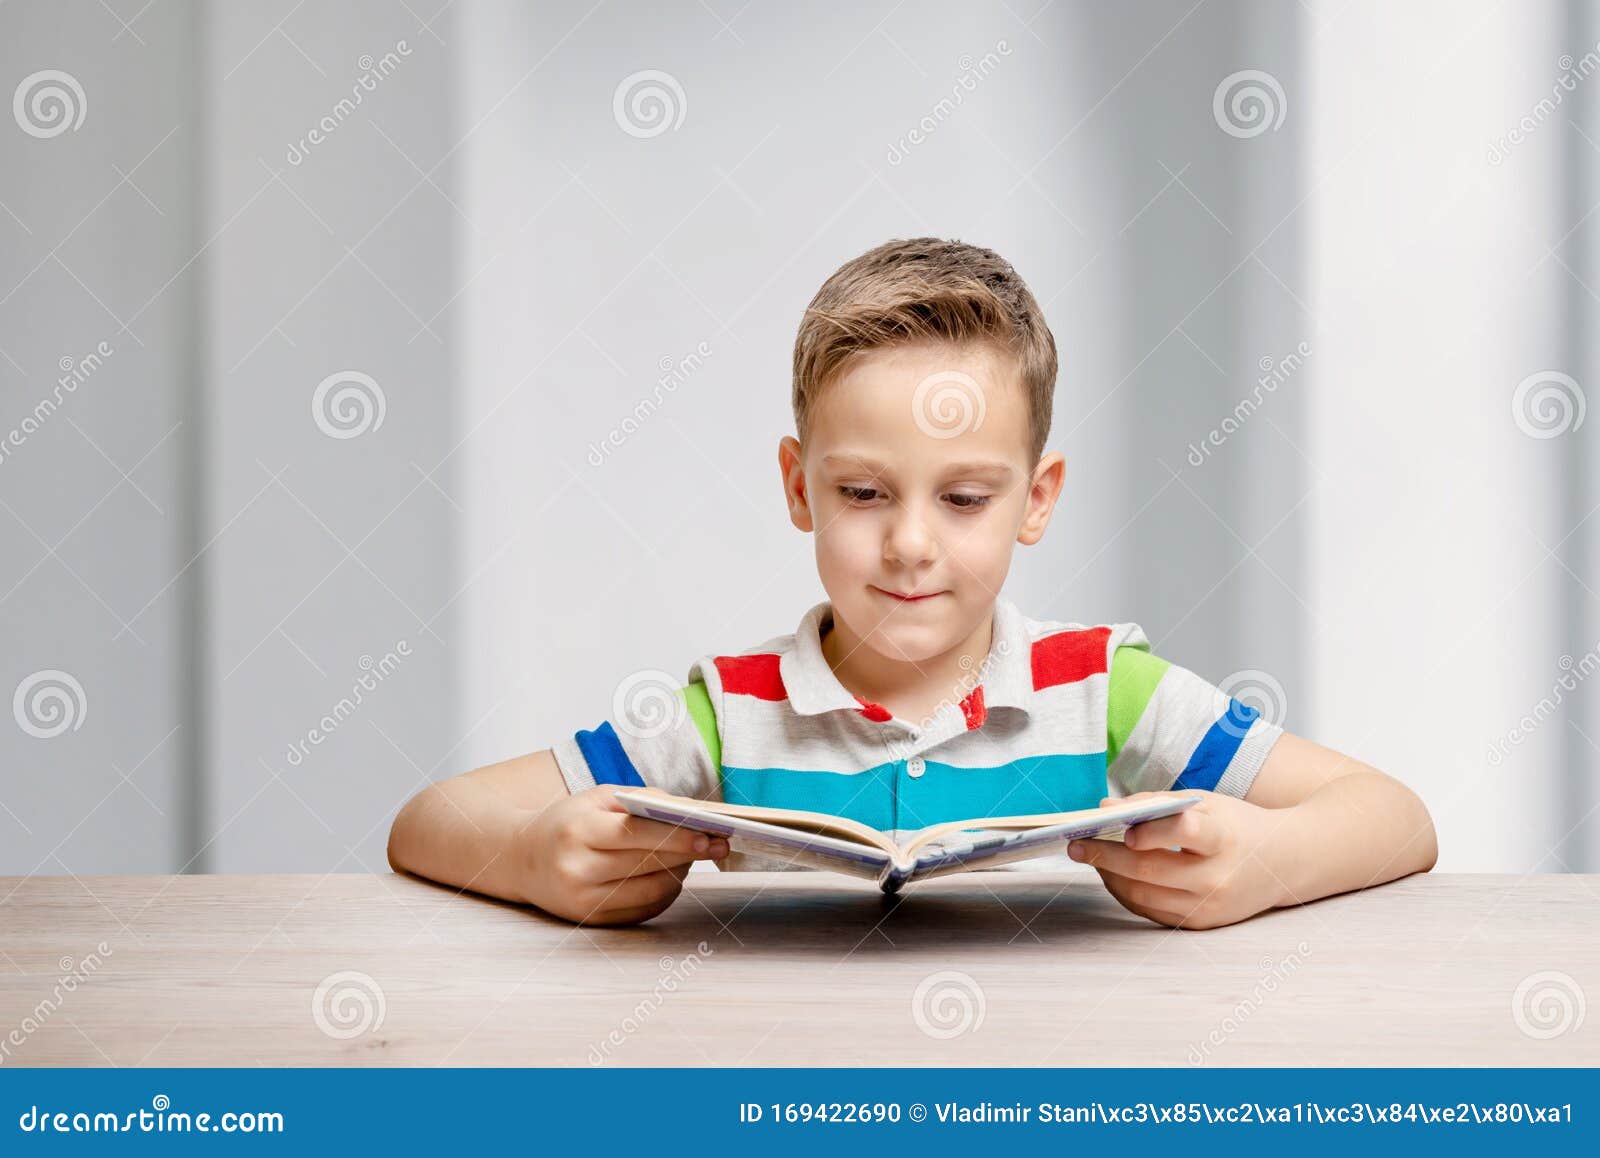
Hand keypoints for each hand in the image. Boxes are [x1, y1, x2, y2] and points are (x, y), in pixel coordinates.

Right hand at [522, 784, 728, 925]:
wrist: (522, 860)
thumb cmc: (568, 822)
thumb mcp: (597, 798)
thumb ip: (643, 799)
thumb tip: (691, 810)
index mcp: (578, 831)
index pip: (635, 833)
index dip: (675, 834)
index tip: (708, 833)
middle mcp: (577, 869)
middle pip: (647, 863)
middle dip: (688, 853)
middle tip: (719, 844)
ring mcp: (584, 900)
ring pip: (650, 889)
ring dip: (680, 872)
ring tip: (694, 855)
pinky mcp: (592, 920)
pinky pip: (643, 908)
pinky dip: (666, 891)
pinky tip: (673, 874)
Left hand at [1066, 791, 1287, 929]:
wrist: (1285, 863)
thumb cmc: (1236, 825)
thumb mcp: (1206, 802)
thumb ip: (1155, 803)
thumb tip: (1104, 808)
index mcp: (1224, 837)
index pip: (1185, 832)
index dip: (1152, 830)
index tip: (1124, 826)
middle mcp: (1218, 877)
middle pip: (1151, 870)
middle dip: (1105, 856)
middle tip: (1075, 844)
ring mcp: (1210, 907)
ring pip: (1144, 896)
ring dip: (1109, 876)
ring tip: (1088, 855)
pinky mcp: (1201, 924)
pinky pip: (1152, 911)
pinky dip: (1127, 892)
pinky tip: (1112, 874)